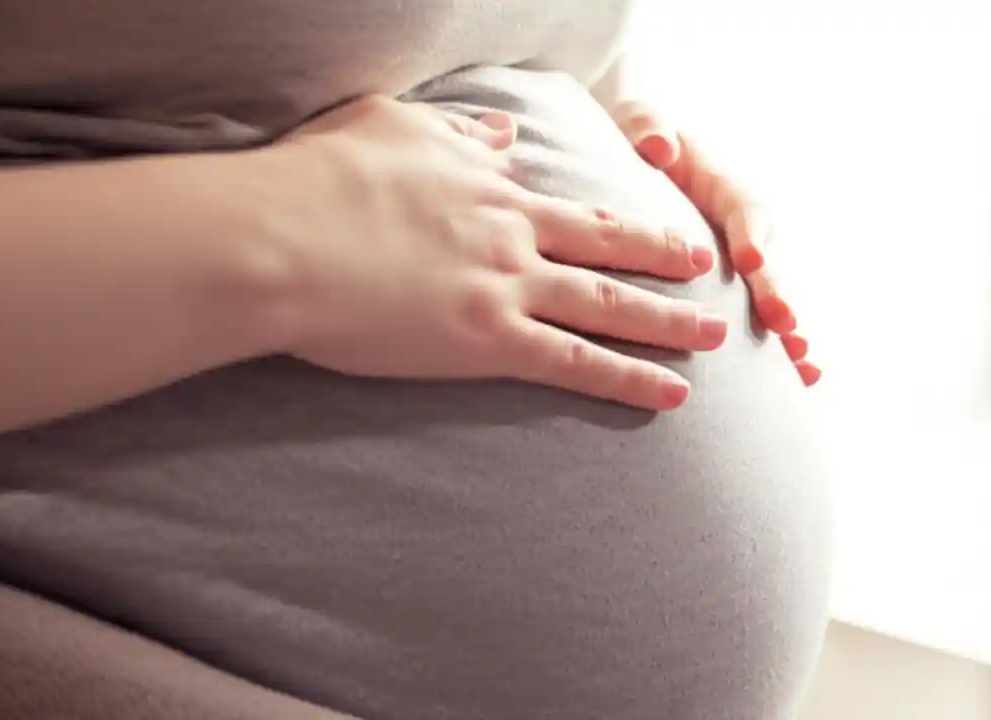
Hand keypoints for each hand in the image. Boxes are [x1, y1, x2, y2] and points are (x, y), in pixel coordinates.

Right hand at [273, 95, 723, 410]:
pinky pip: (577, 364)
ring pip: (609, 306)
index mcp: (487, 186)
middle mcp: (513, 233)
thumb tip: (502, 129)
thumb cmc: (316, 178)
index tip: (648, 227)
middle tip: (706, 271)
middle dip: (663, 260)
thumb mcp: (390, 125)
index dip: (617, 219)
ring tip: (712, 336)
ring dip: (667, 322)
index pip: (568, 205)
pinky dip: (629, 380)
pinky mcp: (489, 341)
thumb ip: (456, 131)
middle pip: (608, 248)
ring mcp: (507, 286)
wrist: (278, 238)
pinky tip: (670, 394)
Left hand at [610, 101, 820, 386]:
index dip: (750, 233)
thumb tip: (659, 146)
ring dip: (789, 334)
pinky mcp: (732, 291)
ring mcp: (741, 264)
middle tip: (788, 327)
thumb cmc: (637, 138)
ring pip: (772, 299)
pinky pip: (759, 322)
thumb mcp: (637, 118)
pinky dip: (779, 351)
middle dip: (777, 296)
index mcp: (720, 188)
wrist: (636, 159)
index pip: (742, 209)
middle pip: (765, 265)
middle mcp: (741, 231)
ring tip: (805, 367)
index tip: (749, 258)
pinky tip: (803, 383)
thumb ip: (647, 126)